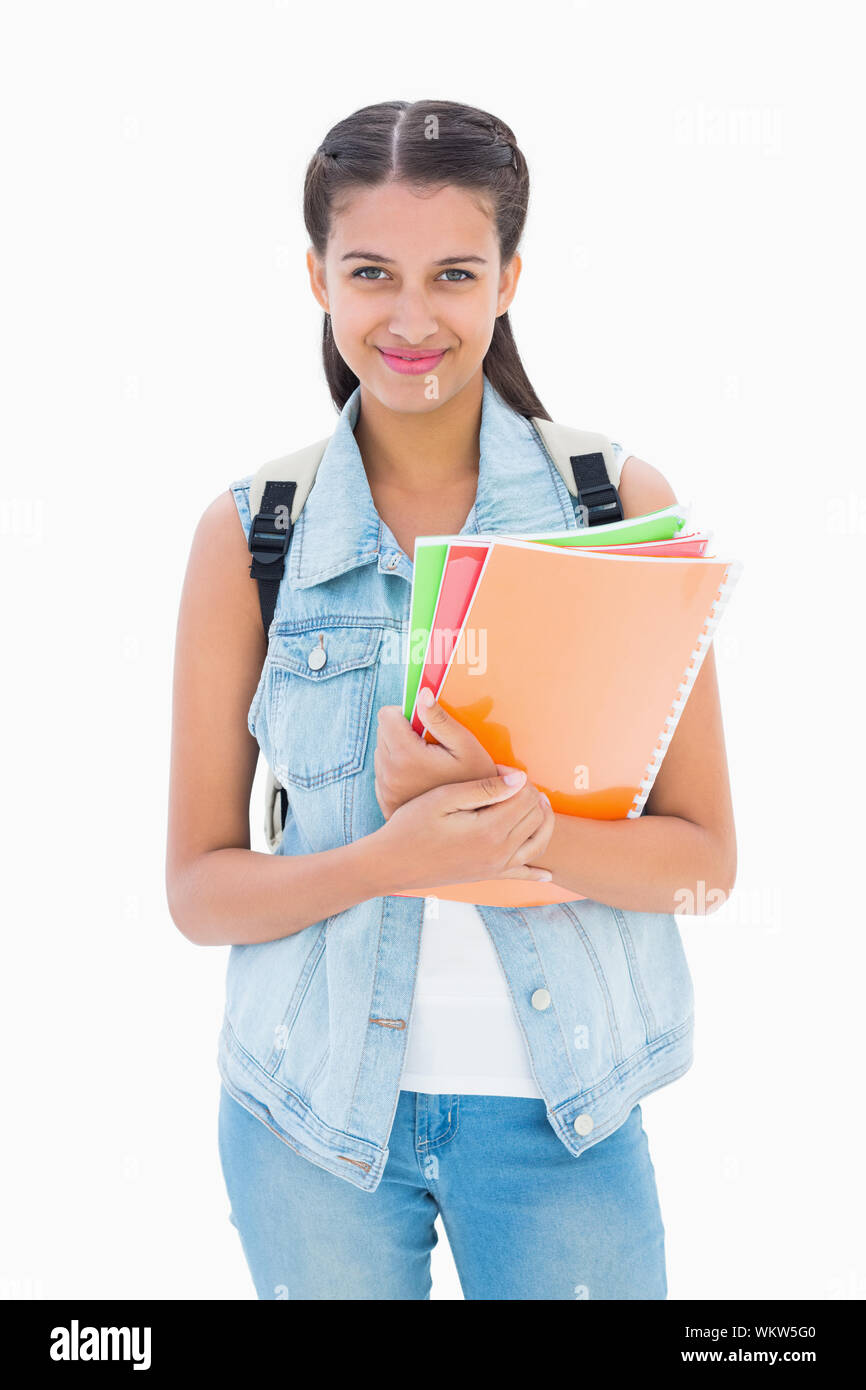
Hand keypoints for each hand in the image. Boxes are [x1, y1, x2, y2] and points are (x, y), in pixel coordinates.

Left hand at [374, 687, 497, 819]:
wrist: (471, 830)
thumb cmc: (474, 783)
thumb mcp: (466, 747)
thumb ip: (441, 718)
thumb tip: (422, 693)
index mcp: (405, 755)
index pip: (387, 715)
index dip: (407, 713)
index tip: (426, 724)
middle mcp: (388, 773)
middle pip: (383, 732)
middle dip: (403, 731)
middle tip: (430, 745)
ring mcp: (385, 790)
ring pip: (382, 752)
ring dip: (399, 751)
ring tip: (427, 765)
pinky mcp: (385, 802)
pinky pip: (383, 773)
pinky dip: (397, 771)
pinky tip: (421, 780)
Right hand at [374, 766, 556, 892]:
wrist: (391, 863)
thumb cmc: (411, 826)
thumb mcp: (444, 798)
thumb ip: (485, 788)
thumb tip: (520, 778)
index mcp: (490, 829)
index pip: (525, 796)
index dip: (518, 777)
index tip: (499, 768)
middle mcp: (500, 852)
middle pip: (535, 816)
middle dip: (530, 794)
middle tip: (511, 781)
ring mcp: (496, 867)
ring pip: (538, 842)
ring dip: (542, 821)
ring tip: (536, 804)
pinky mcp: (489, 876)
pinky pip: (522, 874)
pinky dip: (537, 872)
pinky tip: (547, 874)